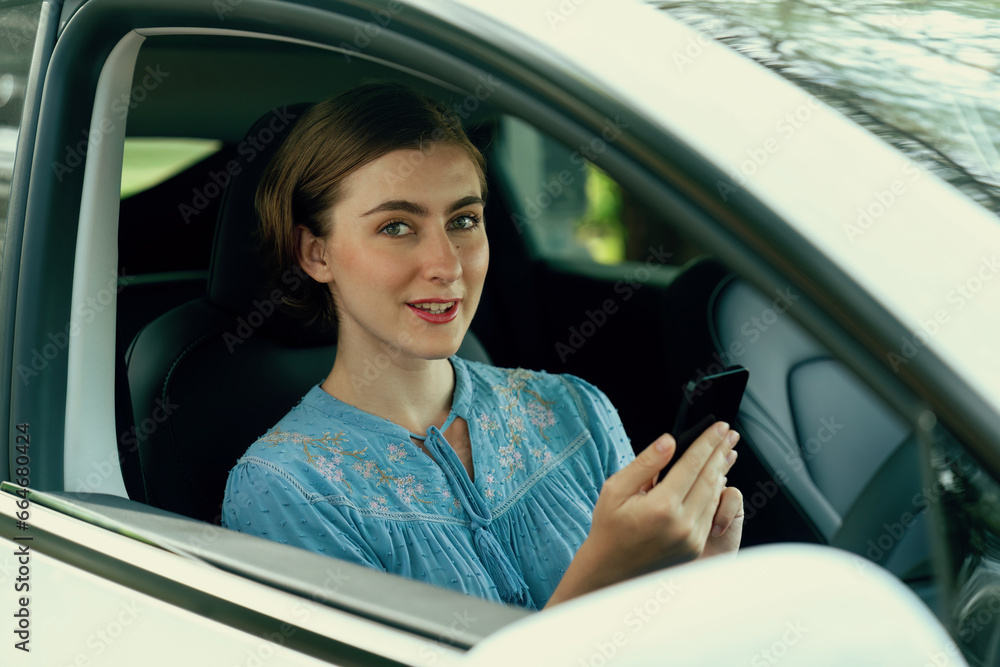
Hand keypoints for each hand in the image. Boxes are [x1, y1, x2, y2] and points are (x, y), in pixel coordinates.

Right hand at [545, 422, 740, 606]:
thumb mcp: (616, 489)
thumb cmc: (609, 527)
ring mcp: (691, 540)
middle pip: (709, 479)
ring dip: (721, 471)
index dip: (708, 442)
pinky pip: (709, 514)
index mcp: (661, 507)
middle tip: (729, 433)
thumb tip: (669, 442)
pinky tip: (715, 478)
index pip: (692, 465)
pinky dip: (714, 493)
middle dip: (720, 452)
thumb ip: (646, 464)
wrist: (610, 569)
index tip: (719, 426)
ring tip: (726, 452)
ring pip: (713, 496)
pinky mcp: (694, 548)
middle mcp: (681, 524)